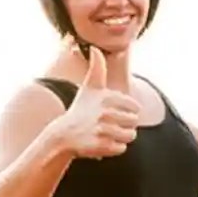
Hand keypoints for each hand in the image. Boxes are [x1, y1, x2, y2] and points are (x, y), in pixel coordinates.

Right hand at [56, 42, 141, 158]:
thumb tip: (95, 47)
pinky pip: (121, 149)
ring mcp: (102, 130)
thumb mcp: (89, 88)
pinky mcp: (100, 146)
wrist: (62, 136)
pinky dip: (113, 149)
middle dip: (124, 126)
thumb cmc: (80, 111)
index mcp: (107, 97)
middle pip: (134, 123)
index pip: (135, 108)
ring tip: (106, 135)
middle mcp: (105, 113)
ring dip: (120, 138)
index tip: (110, 114)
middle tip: (107, 126)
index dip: (126, 112)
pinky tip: (101, 143)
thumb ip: (97, 68)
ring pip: (130, 136)